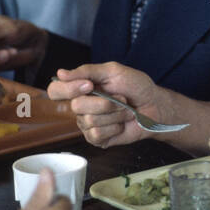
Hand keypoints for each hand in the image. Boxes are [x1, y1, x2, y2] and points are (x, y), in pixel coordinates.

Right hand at [47, 62, 162, 147]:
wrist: (154, 106)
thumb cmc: (136, 87)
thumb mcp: (113, 71)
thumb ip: (87, 71)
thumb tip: (60, 73)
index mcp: (81, 88)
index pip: (56, 90)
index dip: (68, 89)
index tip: (90, 85)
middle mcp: (81, 106)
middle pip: (76, 106)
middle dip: (105, 102)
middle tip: (120, 99)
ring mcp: (87, 124)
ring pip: (89, 121)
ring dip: (114, 115)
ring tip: (124, 111)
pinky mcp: (96, 138)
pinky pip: (96, 134)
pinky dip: (114, 127)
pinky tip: (121, 124)